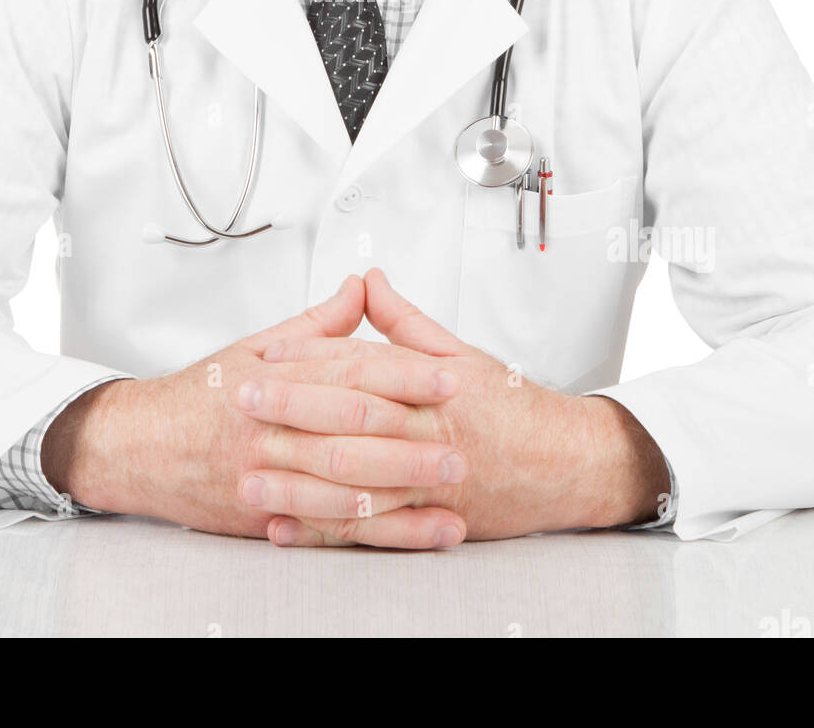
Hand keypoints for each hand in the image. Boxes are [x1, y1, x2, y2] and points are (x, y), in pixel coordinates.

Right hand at [43, 274, 467, 544]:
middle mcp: (271, 426)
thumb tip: (361, 286)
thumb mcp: (256, 347)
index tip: (446, 375)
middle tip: (461, 436)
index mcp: (275, 378)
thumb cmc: (201, 396)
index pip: (349, 372)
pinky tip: (421, 531)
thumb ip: (316, 323)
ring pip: (343, 483)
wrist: (139, 447)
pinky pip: (331, 527)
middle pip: (351, 429)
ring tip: (452, 490)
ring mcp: (267, 475)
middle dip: (411, 434)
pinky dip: (381, 533)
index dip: (402, 373)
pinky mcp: (267, 516)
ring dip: (403, 490)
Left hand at [242, 268, 668, 545]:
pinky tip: (288, 527)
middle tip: (245, 400)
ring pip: (357, 479)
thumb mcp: (461, 353)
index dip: (315, 356)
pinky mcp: (430, 518)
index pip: (366, 364)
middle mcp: (431, 429)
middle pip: (354, 417)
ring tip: (250, 475)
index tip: (271, 352)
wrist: (567, 464)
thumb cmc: (514, 408)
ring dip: (298, 480)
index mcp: (435, 383)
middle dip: (295, 408)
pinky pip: (371, 528)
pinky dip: (326, 532)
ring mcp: (430, 478)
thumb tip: (369, 281)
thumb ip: (406, 321)